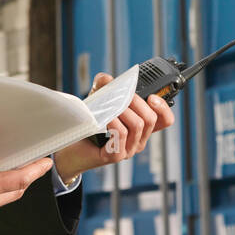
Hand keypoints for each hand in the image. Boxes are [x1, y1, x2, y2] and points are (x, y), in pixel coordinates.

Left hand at [52, 72, 175, 181]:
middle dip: (136, 102)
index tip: (152, 97)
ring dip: (123, 110)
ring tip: (110, 106)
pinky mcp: (115, 155)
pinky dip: (114, 122)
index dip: (163, 108)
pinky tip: (105, 118)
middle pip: (150, 119)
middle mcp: (138, 140)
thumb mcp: (98, 101)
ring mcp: (127, 150)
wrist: (70, 146)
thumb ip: (104, 86)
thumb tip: (108, 78)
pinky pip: (122, 135)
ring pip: (137, 126)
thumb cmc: (89, 125)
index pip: (164, 120)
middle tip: (122, 96)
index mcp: (140, 128)